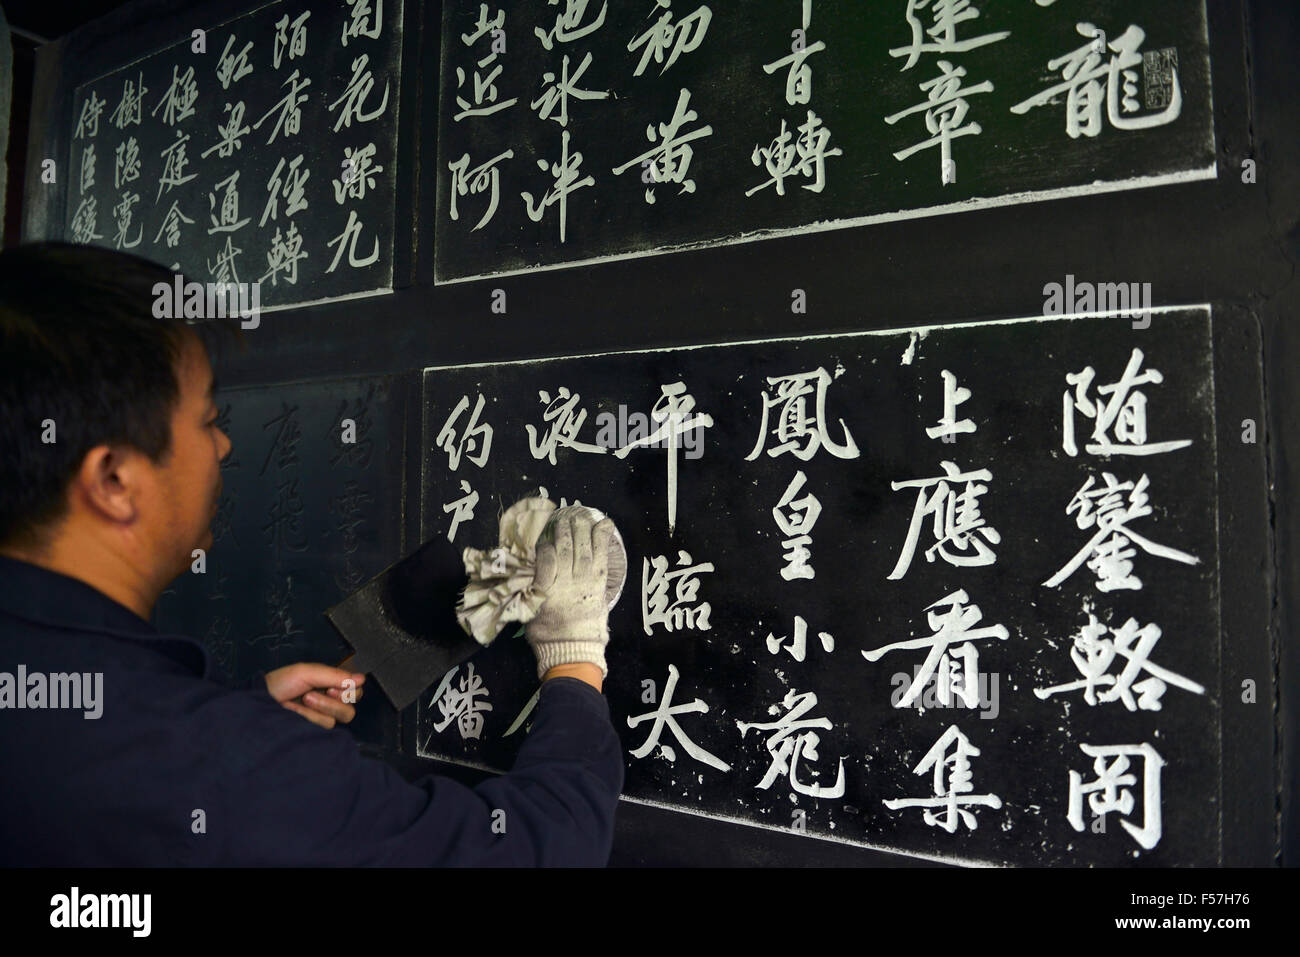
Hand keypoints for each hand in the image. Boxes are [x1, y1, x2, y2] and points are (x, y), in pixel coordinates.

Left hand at [264, 663, 365, 728]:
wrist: (261, 701)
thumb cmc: (279, 684)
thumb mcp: (307, 672)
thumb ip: (335, 675)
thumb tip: (361, 678)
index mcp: (330, 683)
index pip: (356, 687)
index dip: (350, 687)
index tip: (335, 685)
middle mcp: (330, 699)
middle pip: (353, 702)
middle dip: (338, 697)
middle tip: (322, 691)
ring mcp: (323, 715)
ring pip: (344, 714)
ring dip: (324, 705)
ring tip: (305, 699)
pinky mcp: (316, 729)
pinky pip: (327, 724)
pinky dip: (313, 716)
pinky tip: (299, 712)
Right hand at [526, 509, 615, 681]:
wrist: (573, 650)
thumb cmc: (547, 634)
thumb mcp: (530, 612)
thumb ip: (531, 589)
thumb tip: (530, 573)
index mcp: (546, 589)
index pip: (545, 559)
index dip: (544, 546)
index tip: (543, 542)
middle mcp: (566, 580)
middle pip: (565, 548)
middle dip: (564, 530)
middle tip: (564, 516)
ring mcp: (584, 580)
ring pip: (583, 548)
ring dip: (582, 529)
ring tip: (581, 515)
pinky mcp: (599, 583)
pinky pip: (602, 556)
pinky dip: (603, 539)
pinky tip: (605, 524)